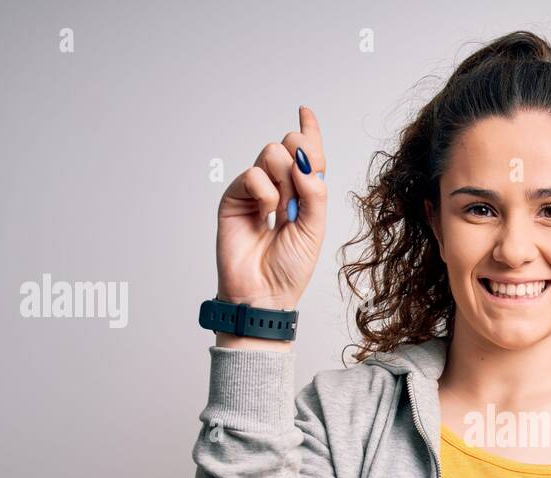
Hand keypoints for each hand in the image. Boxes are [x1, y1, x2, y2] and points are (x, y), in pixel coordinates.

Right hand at [213, 105, 326, 347]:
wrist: (263, 293)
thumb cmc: (290, 268)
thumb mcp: (315, 230)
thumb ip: (314, 193)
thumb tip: (305, 162)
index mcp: (303, 194)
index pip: (307, 155)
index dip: (308, 132)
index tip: (304, 111)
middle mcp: (280, 187)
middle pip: (289, 144)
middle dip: (300, 158)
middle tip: (299, 190)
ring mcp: (256, 190)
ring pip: (271, 153)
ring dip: (283, 179)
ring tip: (280, 210)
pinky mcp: (235, 197)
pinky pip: (253, 174)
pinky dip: (264, 192)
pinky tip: (264, 213)